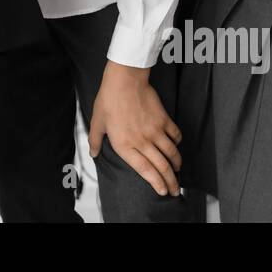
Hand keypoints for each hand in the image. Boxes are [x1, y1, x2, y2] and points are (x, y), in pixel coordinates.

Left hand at [88, 61, 182, 195]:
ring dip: (176, 165)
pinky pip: (176, 136)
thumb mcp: (97, 121)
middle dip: (171, 182)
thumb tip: (93, 153)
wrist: (125, 80)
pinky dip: (177, 143)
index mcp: (125, 145)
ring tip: (177, 171)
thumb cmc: (109, 100)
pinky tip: (176, 146)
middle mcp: (142, 141)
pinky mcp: (164, 120)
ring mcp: (155, 131)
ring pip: (172, 153)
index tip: (162, 191)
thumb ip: (96, 140)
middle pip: (162, 166)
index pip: (145, 170)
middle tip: (175, 190)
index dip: (156, 183)